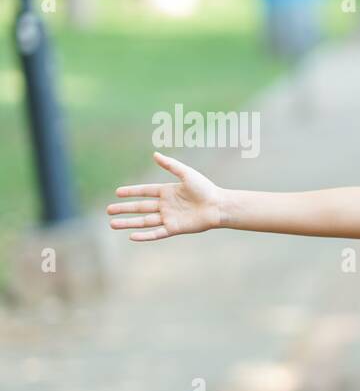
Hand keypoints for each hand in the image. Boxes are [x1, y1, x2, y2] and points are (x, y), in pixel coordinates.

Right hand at [106, 151, 223, 240]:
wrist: (219, 206)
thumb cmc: (206, 188)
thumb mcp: (186, 174)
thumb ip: (170, 165)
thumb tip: (154, 154)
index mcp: (167, 191)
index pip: (144, 191)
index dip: (131, 192)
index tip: (117, 193)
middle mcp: (166, 205)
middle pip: (140, 207)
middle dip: (124, 209)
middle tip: (108, 210)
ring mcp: (169, 217)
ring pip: (144, 221)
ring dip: (128, 223)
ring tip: (112, 224)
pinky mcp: (175, 228)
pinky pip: (156, 233)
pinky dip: (145, 235)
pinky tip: (131, 236)